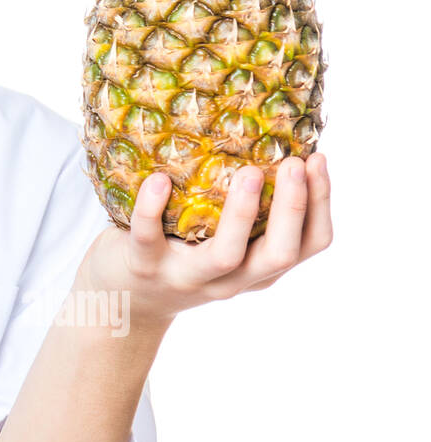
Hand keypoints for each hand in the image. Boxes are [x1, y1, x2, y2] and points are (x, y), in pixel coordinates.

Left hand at [74, 153, 332, 328]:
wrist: (120, 300)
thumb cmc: (180, 253)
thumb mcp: (221, 240)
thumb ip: (245, 213)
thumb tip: (269, 140)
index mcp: (257, 268)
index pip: (309, 244)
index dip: (321, 204)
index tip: (319, 158)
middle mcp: (230, 280)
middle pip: (279, 254)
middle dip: (294, 207)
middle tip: (295, 161)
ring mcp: (186, 278)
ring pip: (226, 255)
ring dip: (242, 212)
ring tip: (250, 171)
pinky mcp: (144, 268)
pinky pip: (148, 238)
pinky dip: (152, 208)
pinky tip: (159, 179)